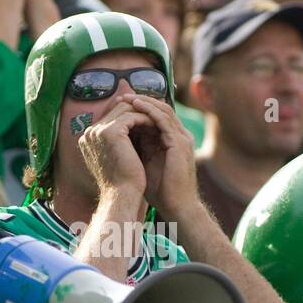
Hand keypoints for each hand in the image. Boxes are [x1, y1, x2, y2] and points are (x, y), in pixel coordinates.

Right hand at [77, 98, 149, 199]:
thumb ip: (120, 142)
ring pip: (125, 110)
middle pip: (117, 110)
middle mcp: (89, 133)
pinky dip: (146, 119)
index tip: (149, 121)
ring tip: (159, 120)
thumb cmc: (123, 182)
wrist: (122, 196)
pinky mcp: (110, 132)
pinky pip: (132, 116)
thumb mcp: (118, 157)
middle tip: (157, 116)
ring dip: (143, 114)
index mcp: (88, 139)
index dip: (132, 117)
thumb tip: (133, 131)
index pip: (112, 118)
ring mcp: (97, 131)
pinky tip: (158, 125)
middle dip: (138, 112)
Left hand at [125, 93, 198, 218]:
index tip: (120, 106)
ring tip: (127, 98)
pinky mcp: (180, 143)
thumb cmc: (162, 191)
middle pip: (161, 109)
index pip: (157, 117)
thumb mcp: (145, 163)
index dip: (139, 109)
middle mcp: (180, 136)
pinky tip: (136, 107)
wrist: (177, 206)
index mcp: (173, 141)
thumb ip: (139, 148)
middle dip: (141, 101)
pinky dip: (150, 111)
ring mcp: (182, 138)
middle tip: (122, 96)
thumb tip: (121, 137)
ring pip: (163, 110)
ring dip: (144, 102)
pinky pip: (164, 120)